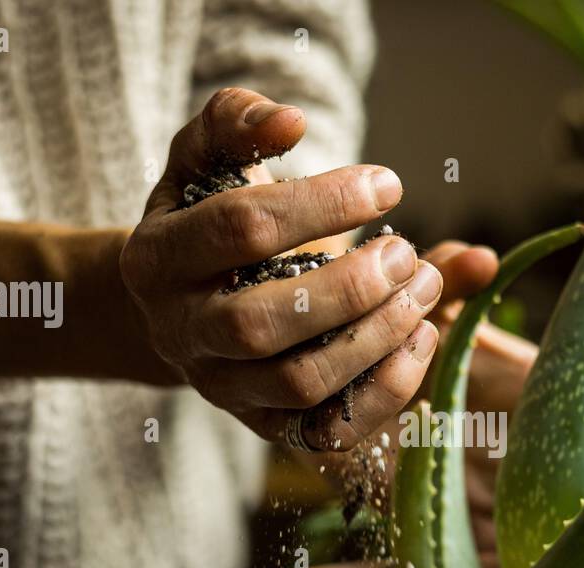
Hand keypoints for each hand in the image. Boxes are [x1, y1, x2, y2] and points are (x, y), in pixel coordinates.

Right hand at [120, 88, 442, 450]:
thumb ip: (237, 122)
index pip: (240, 229)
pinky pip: (326, 431)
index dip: (322, 204)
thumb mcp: (205, 160)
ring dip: (375, 339)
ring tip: (425, 293)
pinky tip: (421, 341)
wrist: (179, 306)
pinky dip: (384, 392)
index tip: (388, 185)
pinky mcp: (265, 425)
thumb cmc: (204, 217)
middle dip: (349, 288)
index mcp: (158, 257)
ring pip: (298, 382)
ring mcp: (223, 386)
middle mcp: (183, 331)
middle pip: (261, 322)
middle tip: (406, 255)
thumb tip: (291, 121)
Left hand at [419, 242, 583, 559]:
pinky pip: (515, 564)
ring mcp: (499, 493)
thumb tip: (484, 257)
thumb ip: (446, 281)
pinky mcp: (462, 530)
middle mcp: (526, 446)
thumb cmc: (388, 346)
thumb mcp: (416, 310)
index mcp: (524, 393)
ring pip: (575, 529)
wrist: (340, 392)